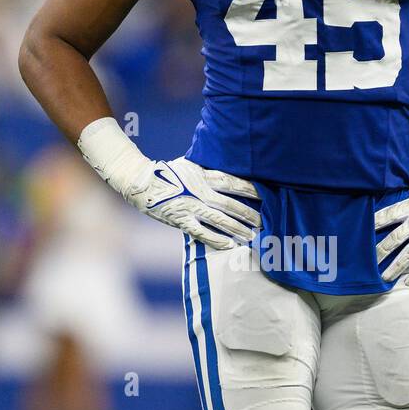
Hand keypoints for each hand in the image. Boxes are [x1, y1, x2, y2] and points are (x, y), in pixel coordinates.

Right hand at [77, 117, 259, 249]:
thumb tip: (227, 165)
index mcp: (203, 175)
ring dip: (238, 228)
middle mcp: (200, 191)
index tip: (267, 194)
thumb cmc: (167, 172)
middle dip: (250, 214)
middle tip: (266, 221)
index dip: (250, 189)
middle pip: (230, 204)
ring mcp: (191, 207)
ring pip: (220, 220)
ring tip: (253, 235)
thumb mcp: (190, 164)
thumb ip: (208, 168)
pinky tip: (231, 245)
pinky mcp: (181, 220)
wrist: (141, 183)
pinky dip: (217, 240)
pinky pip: (202, 232)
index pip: (232, 182)